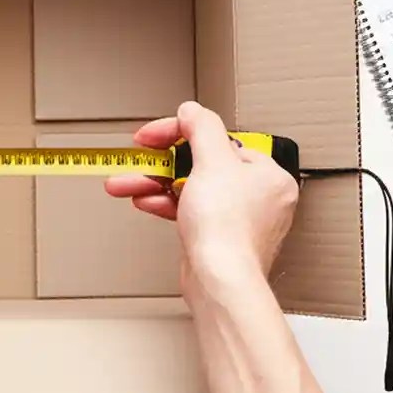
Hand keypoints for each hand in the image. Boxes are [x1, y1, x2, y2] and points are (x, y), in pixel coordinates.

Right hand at [104, 101, 298, 291]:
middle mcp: (258, 196)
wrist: (219, 281)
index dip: (181, 132)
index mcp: (267, 174)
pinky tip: (145, 202)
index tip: (153, 135)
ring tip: (125, 184)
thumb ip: (202, 128)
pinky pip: (190, 212)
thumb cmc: (227, 230)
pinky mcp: (219, 239)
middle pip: (201, 165)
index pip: (220, 140)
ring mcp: (239, 220)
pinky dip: (166, 205)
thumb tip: (193, 111)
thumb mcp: (212, 162)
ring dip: (155, 184)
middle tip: (137, 159)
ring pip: (191, 190)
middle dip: (161, 163)